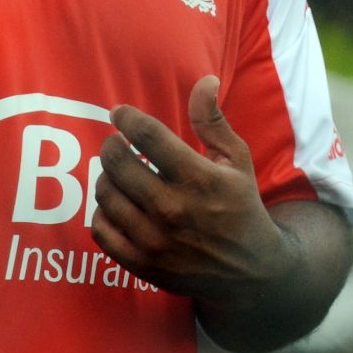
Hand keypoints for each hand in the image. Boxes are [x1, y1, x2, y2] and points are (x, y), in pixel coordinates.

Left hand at [91, 76, 293, 304]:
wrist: (251, 272)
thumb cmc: (241, 206)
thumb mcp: (237, 159)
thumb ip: (213, 120)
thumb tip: (205, 80)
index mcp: (199, 178)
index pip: (147, 135)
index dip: (127, 118)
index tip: (120, 114)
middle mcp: (174, 209)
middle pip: (117, 162)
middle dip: (111, 145)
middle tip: (116, 144)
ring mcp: (155, 241)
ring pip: (105, 194)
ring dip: (105, 176)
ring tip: (117, 173)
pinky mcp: (143, 265)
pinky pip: (101, 231)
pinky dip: (102, 213)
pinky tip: (115, 204)